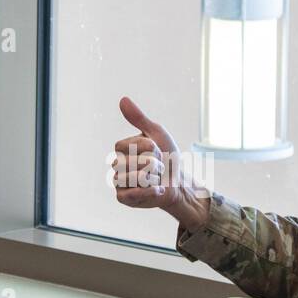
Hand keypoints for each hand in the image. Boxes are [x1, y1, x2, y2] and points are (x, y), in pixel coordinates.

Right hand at [113, 96, 208, 229]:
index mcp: (122, 149)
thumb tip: (123, 100)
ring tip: (157, 178)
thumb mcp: (156, 133)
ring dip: (152, 178)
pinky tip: (158, 189)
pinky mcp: (124, 198)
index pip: (125, 145)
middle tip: (159, 166)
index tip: (157, 149)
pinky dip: (148, 191)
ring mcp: (119, 182)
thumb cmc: (168, 157)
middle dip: (151, 164)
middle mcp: (117, 164)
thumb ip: (139, 118)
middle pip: (127, 162)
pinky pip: (130, 194)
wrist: (180, 181)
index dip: (146, 148)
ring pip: (130, 177)